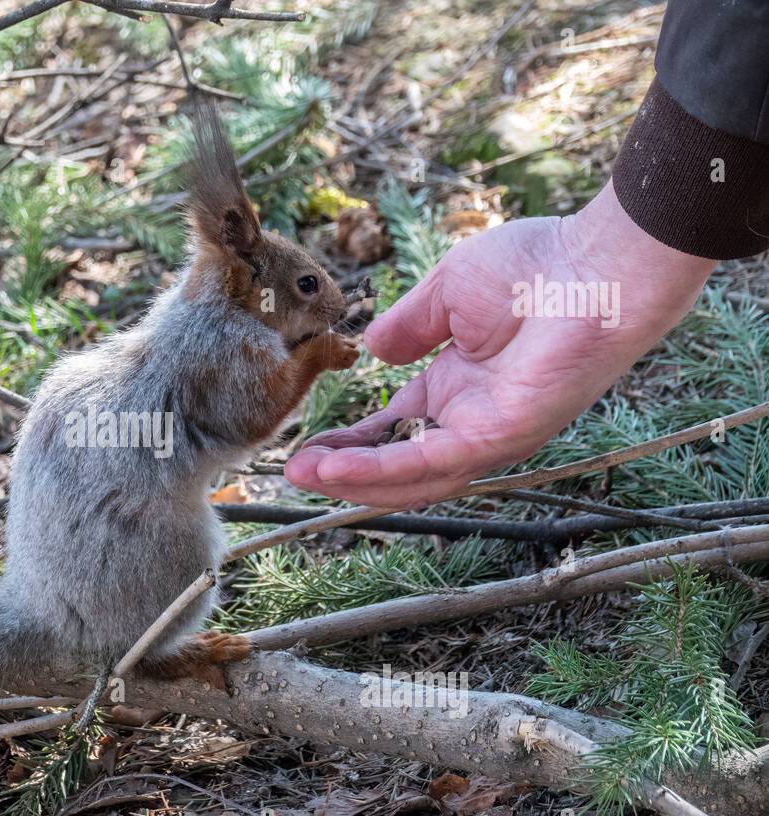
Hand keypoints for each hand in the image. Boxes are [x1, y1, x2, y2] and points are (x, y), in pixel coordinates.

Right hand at [285, 181, 715, 507]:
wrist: (593, 262)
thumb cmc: (536, 267)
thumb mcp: (446, 293)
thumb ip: (407, 325)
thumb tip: (370, 348)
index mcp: (460, 388)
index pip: (394, 430)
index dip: (350, 440)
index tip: (306, 444)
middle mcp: (472, 419)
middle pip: (397, 464)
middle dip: (344, 471)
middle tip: (295, 471)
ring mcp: (489, 433)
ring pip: (413, 476)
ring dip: (354, 480)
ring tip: (304, 475)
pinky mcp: (503, 436)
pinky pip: (433, 462)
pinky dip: (382, 468)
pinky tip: (337, 466)